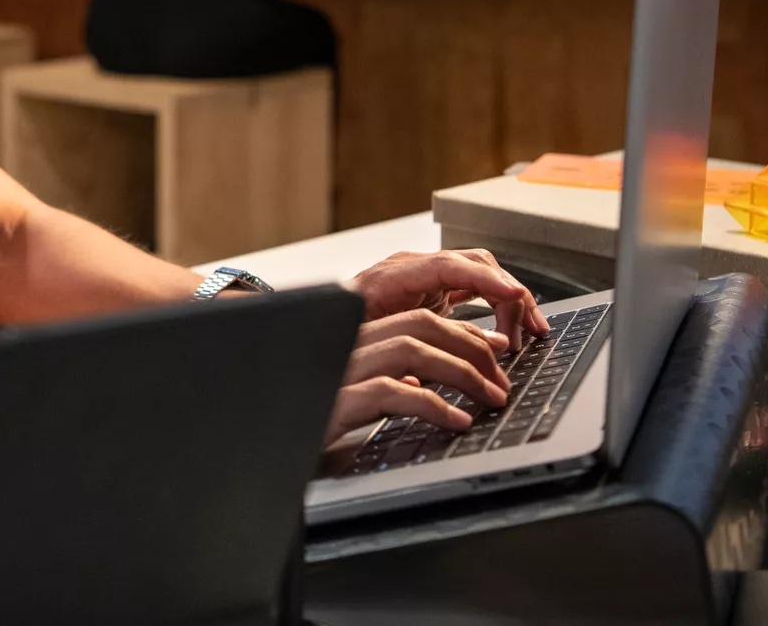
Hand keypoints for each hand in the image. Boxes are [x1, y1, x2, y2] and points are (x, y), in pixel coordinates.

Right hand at [325, 308, 512, 443]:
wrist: (266, 449)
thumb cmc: (308, 426)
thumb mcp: (358, 402)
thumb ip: (389, 384)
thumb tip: (429, 382)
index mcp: (353, 340)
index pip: (418, 319)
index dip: (464, 331)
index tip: (498, 350)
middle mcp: (346, 346)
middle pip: (421, 324)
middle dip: (472, 348)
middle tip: (501, 381)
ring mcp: (339, 371)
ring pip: (411, 349)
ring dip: (461, 372)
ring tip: (491, 398)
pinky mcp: (333, 403)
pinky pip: (392, 393)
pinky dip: (432, 405)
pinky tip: (457, 421)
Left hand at [350, 249, 550, 350]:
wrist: (317, 325)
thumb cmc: (333, 332)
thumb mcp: (359, 343)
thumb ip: (394, 349)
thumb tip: (430, 369)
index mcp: (394, 276)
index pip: (450, 266)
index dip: (486, 280)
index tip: (515, 296)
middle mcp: (412, 269)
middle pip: (475, 266)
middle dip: (509, 294)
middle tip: (526, 335)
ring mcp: (424, 278)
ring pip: (480, 276)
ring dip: (508, 301)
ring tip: (529, 334)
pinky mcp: (431, 291)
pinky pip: (473, 289)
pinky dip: (496, 305)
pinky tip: (510, 330)